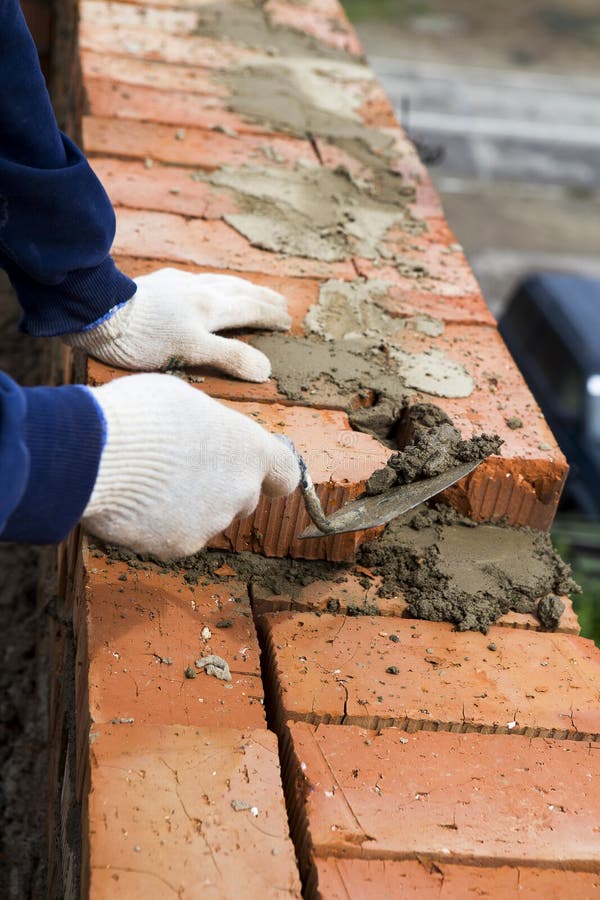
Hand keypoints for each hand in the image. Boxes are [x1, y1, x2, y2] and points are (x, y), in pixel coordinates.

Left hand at [64, 268, 290, 381]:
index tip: (287, 321)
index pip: (250, 310)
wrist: (97, 312)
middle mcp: (200, 290)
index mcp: (211, 308)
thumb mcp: (190, 352)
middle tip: (281, 302)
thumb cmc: (142, 338)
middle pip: (240, 292)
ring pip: (220, 282)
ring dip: (242, 288)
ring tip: (252, 291)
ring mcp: (179, 284)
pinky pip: (198, 280)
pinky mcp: (159, 283)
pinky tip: (206, 286)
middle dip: (263, 298)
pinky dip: (215, 283)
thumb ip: (229, 358)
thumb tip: (265, 369)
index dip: (270, 316)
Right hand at [84, 373, 299, 558]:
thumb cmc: (142, 414)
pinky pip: (174, 535)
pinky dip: (159, 524)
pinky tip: (136, 501)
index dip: (271, 474)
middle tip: (182, 468)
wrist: (98, 454)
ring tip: (149, 480)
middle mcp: (241, 491)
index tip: (256, 471)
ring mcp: (212, 523)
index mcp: (250, 450)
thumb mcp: (188, 401)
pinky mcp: (180, 546)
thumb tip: (206, 436)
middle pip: (242, 497)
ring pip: (207, 518)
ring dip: (187, 505)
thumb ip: (212, 428)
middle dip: (220, 487)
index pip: (285, 474)